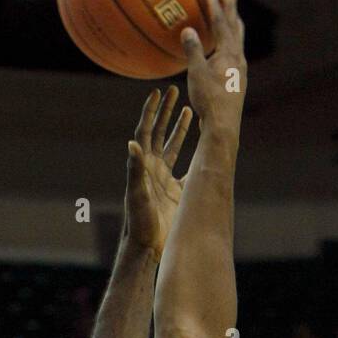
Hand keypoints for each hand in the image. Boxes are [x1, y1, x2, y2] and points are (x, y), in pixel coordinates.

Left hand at [124, 86, 192, 257]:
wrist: (148, 246)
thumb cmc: (139, 221)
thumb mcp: (137, 194)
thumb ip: (135, 169)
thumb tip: (132, 144)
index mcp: (143, 165)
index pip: (145, 131)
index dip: (150, 112)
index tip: (157, 92)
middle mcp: (153, 168)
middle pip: (159, 133)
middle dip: (166, 112)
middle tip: (174, 91)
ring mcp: (164, 178)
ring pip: (173, 147)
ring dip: (180, 128)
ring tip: (188, 110)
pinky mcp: (176, 191)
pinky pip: (187, 168)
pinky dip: (195, 155)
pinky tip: (204, 144)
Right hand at [180, 0, 245, 130]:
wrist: (223, 125)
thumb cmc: (209, 100)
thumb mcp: (197, 74)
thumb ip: (193, 50)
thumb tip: (188, 29)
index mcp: (229, 53)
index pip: (221, 24)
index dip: (215, 6)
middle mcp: (238, 58)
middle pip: (235, 27)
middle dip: (230, 9)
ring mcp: (240, 70)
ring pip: (238, 40)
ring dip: (233, 25)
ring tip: (231, 15)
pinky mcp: (238, 81)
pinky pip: (235, 53)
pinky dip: (231, 42)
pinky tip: (226, 49)